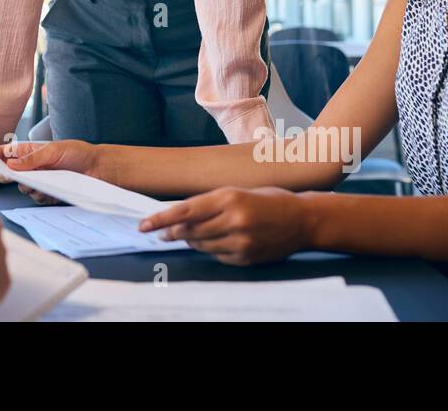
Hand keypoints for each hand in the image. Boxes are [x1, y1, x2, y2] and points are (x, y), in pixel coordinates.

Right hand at [0, 139, 100, 204]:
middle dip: (10, 176)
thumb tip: (11, 163)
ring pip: (23, 188)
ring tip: (42, 181)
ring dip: (28, 187)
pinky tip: (50, 190)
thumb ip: (31, 158)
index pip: (5, 153)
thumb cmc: (78, 153)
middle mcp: (32, 167)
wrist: (97, 167)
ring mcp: (39, 180)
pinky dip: (41, 196)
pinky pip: (37, 198)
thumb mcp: (54, 150)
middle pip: (9, 174)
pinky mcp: (48, 193)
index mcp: (29, 152)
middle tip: (14, 176)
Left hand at [138, 186, 312, 264]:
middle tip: (160, 233)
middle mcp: (234, 220)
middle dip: (172, 233)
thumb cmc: (269, 199)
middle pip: (190, 231)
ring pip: (202, 245)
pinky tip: (216, 241)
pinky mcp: (247, 257)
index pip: (185, 210)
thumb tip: (181, 216)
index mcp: (229, 197)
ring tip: (189, 235)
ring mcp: (241, 241)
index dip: (161, 219)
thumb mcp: (238, 191)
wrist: (303, 219)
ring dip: (191, 241)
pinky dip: (211, 249)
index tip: (144, 225)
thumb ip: (210, 203)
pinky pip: (218, 255)